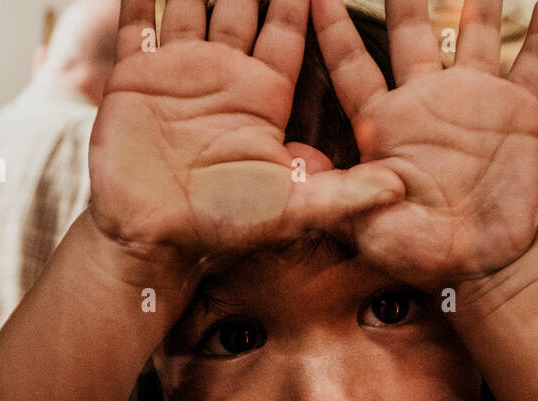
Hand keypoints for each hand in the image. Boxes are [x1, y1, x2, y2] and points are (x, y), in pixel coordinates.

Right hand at [87, 0, 403, 264]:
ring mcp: (179, 72)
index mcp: (263, 95)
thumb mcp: (291, 210)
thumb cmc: (222, 227)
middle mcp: (225, 76)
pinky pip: (138, 21)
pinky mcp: (136, 77)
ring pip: (192, 1)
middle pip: (242, 3)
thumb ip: (344, 196)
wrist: (152, 240)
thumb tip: (401, 190)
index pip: (288, 28)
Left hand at [312, 0, 537, 287]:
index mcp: (384, 123)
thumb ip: (342, 196)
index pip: (351, 64)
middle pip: (409, 31)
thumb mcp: (369, 229)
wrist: (479, 265)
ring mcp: (473, 101)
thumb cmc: (419, 252)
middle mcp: (426, 100)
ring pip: (474, 34)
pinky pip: (531, 65)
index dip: (333, 26)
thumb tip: (307, 168)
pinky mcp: (517, 113)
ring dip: (478, 1)